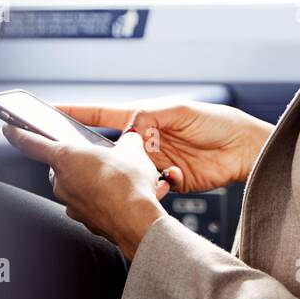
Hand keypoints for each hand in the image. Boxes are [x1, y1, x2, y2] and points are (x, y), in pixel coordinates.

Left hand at [2, 125, 167, 259]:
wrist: (136, 219)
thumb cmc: (128, 184)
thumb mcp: (132, 151)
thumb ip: (126, 143)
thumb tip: (130, 140)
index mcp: (67, 156)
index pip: (31, 143)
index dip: (18, 133)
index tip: (9, 128)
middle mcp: (62, 181)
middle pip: (59, 166)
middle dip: (74, 161)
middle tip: (95, 157)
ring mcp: (70, 202)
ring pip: (72, 186)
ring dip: (86, 180)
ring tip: (113, 177)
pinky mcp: (81, 218)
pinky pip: (84, 203)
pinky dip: (95, 198)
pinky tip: (115, 195)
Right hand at [55, 100, 273, 192]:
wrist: (246, 149)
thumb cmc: (220, 122)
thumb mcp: (183, 111)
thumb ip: (153, 115)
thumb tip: (130, 124)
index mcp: (148, 117)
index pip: (105, 115)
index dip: (79, 114)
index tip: (53, 113)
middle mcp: (147, 141)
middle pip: (112, 148)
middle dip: (101, 154)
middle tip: (94, 159)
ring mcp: (155, 163)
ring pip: (128, 171)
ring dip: (131, 173)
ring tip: (151, 168)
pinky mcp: (167, 182)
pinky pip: (149, 187)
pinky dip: (154, 186)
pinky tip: (170, 179)